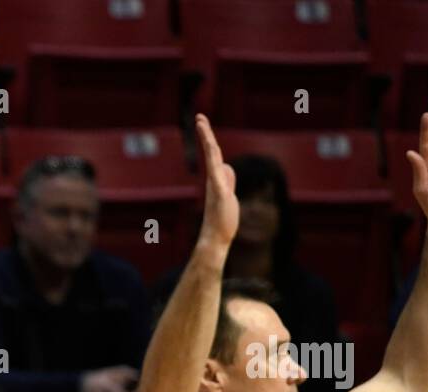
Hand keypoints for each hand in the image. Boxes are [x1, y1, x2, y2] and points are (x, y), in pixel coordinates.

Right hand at [195, 113, 237, 248]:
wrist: (215, 240)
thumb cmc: (221, 221)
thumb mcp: (228, 195)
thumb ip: (227, 179)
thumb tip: (227, 165)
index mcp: (216, 179)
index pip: (213, 154)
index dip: (208, 138)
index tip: (202, 122)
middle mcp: (213, 180)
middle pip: (212, 152)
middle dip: (206, 133)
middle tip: (199, 117)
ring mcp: (216, 187)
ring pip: (213, 159)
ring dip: (208, 142)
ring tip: (202, 125)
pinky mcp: (221, 196)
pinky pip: (218, 177)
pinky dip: (216, 164)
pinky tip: (215, 153)